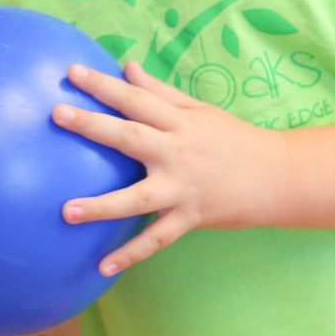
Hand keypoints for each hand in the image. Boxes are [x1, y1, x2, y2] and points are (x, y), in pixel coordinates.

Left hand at [52, 60, 284, 278]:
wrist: (276, 177)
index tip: (71, 72)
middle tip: (58, 114)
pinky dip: (131, 254)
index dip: (105, 85)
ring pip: (138, 199)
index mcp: (181, 122)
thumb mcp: (199, 111)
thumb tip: (127, 67)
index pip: (137, 99)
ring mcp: (183, 188)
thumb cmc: (234, 140)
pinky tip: (102, 268)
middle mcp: (179, 152)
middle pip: (131, 138)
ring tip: (66, 211)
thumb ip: (160, 92)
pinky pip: (156, 239)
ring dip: (101, 206)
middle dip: (93, 126)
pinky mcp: (190, 218)